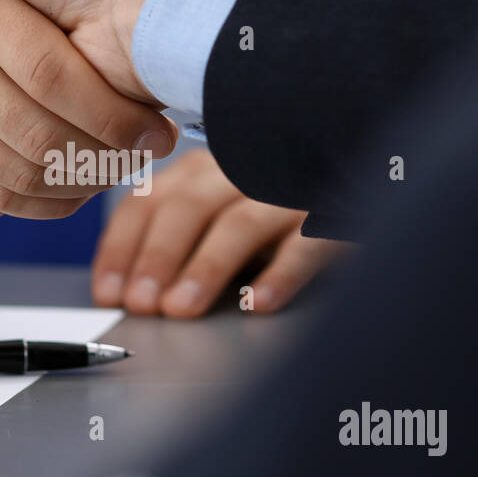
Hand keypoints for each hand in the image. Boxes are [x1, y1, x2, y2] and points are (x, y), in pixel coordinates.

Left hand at [91, 150, 351, 316]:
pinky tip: (259, 304)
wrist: (369, 179)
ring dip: (205, 268)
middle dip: (157, 258)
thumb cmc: (278, 208)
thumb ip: (181, 237)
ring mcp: (290, 189)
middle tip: (140, 303)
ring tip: (181, 309)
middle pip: (188, 207)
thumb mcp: (221, 212)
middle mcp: (243, 169)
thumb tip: (127, 290)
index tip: (108, 291)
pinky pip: (306, 243)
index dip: (122, 247)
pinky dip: (280, 275)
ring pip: (240, 223)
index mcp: (206, 168)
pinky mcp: (337, 213)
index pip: (149, 199)